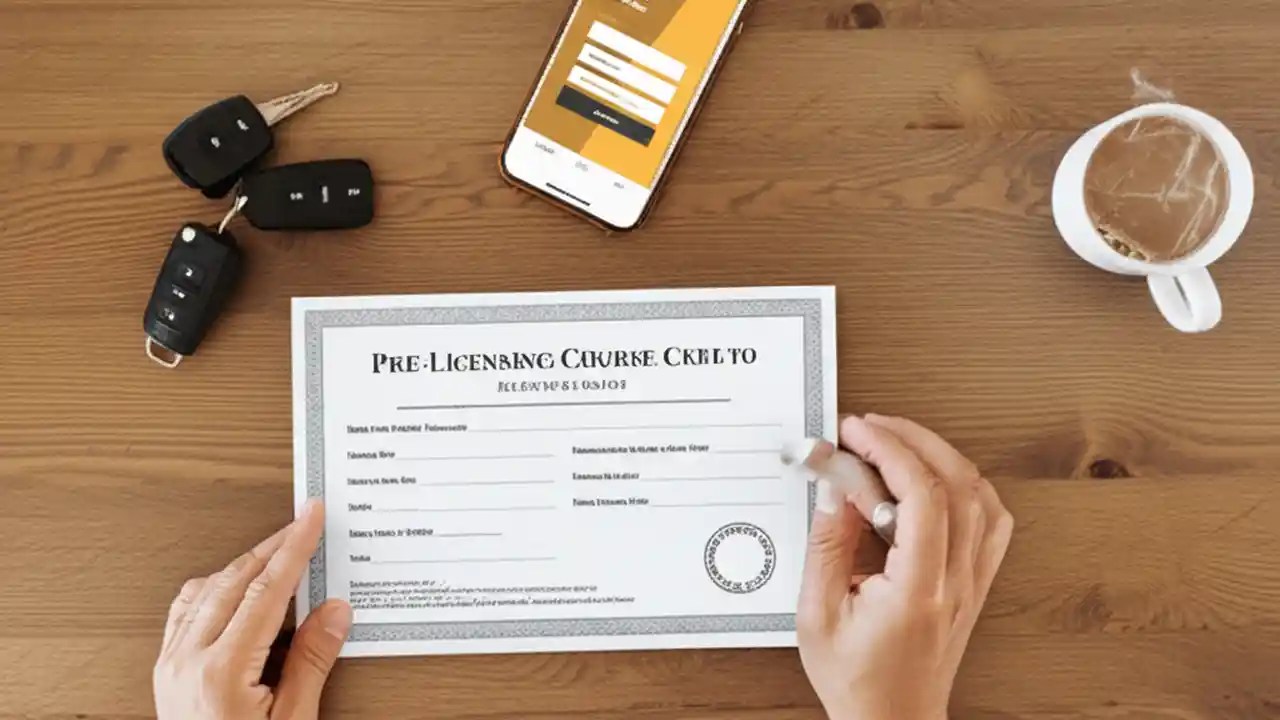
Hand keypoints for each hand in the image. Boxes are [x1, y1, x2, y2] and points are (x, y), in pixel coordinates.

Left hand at [154, 500, 351, 719]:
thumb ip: (312, 662)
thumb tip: (334, 611)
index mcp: (223, 671)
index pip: (267, 590)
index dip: (293, 548)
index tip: (311, 518)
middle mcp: (189, 660)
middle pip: (234, 580)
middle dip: (273, 547)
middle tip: (303, 524)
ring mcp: (172, 665)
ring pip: (206, 590)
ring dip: (244, 565)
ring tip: (277, 552)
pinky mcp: (166, 672)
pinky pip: (185, 611)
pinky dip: (213, 588)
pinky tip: (232, 587)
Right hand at [797, 416, 1013, 719]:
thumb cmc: (856, 682)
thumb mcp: (818, 616)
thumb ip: (827, 547)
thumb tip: (834, 488)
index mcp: (918, 590)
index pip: (921, 496)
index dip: (889, 450)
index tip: (855, 433)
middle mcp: (956, 582)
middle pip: (957, 483)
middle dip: (910, 439)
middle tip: (869, 427)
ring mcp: (973, 582)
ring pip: (981, 496)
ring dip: (939, 456)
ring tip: (896, 444)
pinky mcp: (976, 583)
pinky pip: (991, 520)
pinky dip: (966, 486)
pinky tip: (935, 480)